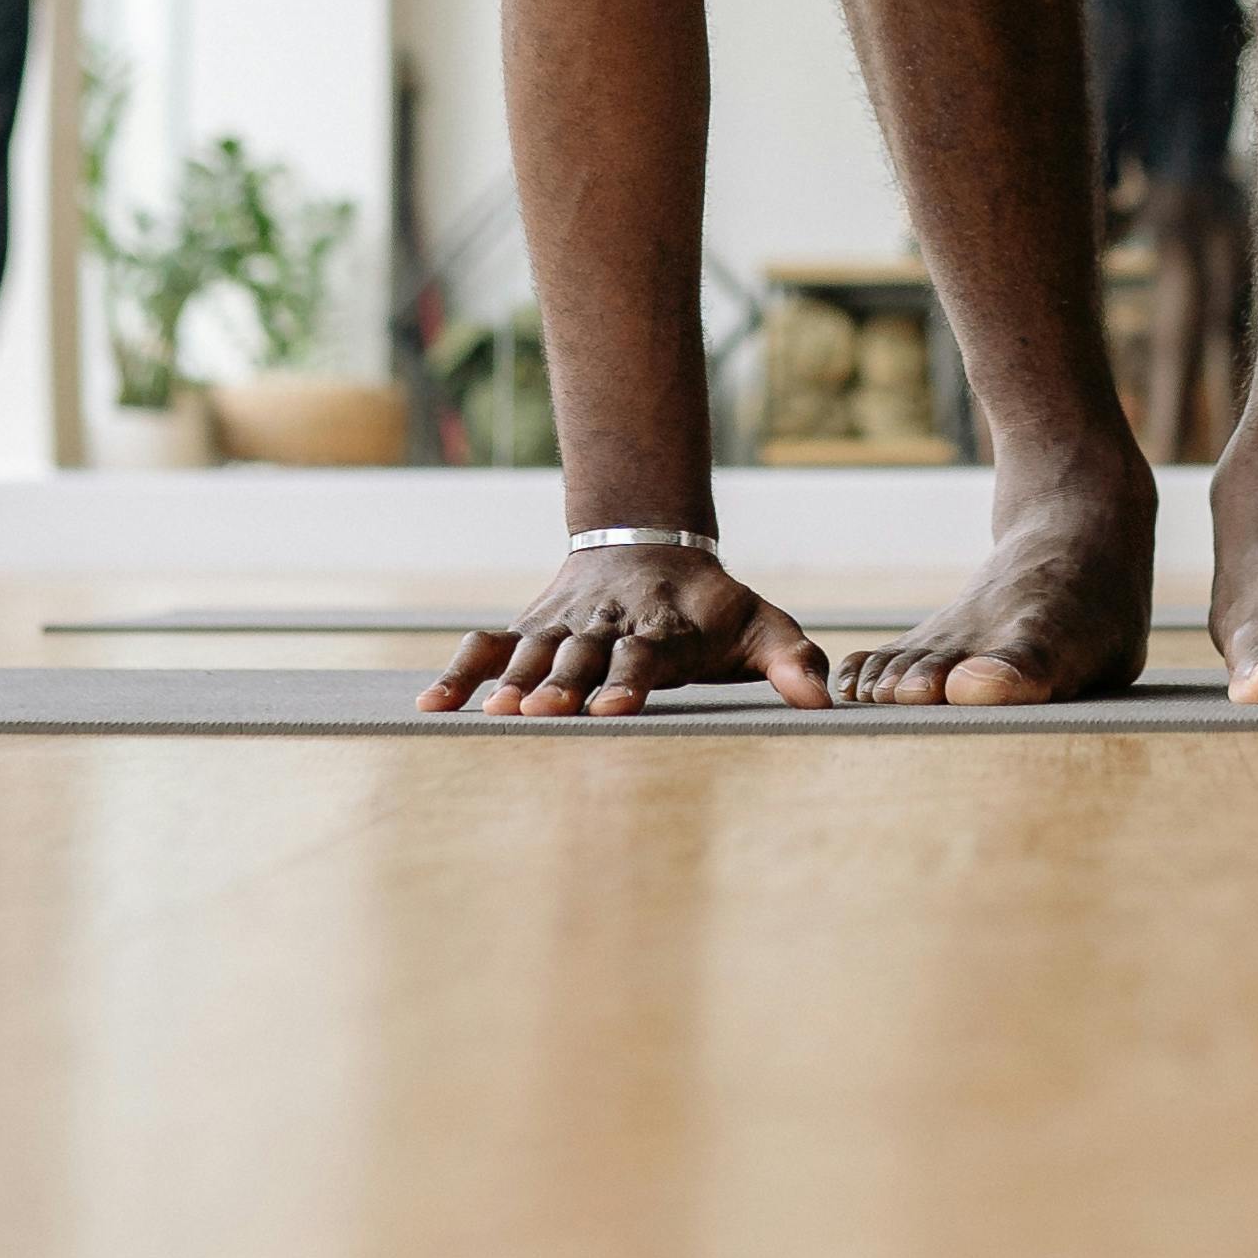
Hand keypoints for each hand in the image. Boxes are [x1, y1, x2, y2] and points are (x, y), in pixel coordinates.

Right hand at [418, 545, 830, 717]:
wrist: (651, 545)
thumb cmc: (712, 608)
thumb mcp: (761, 624)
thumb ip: (792, 660)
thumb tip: (824, 700)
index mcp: (663, 626)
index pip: (647, 652)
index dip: (631, 677)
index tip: (617, 705)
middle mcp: (608, 625)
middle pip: (584, 654)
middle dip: (564, 683)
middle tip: (542, 713)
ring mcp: (565, 627)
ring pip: (535, 652)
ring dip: (513, 680)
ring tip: (493, 710)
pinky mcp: (531, 629)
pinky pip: (489, 647)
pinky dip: (462, 672)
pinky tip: (433, 705)